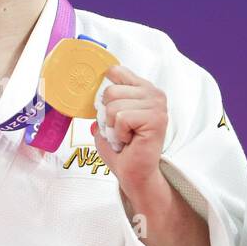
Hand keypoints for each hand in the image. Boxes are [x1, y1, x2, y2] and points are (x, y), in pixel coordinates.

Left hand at [90, 65, 168, 202]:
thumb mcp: (106, 121)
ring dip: (112, 127)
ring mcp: (157, 105)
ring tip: (124, 136)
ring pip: (114, 105)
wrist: (134, 174)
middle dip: (107, 115)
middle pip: (110, 90)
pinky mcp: (156, 119)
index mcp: (142, 88)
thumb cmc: (122, 149)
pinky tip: (129, 141)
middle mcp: (153, 93)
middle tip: (119, 130)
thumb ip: (101, 104)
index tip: (110, 112)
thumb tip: (90, 94)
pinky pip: (121, 118)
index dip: (104, 92)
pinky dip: (118, 134)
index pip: (115, 71)